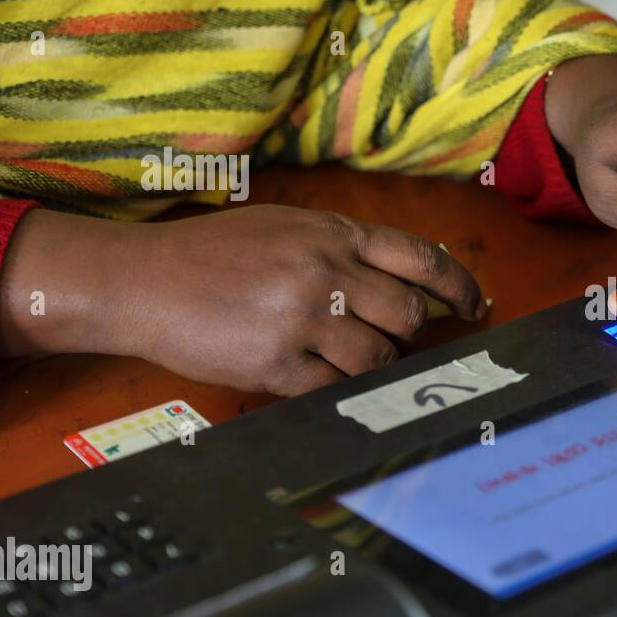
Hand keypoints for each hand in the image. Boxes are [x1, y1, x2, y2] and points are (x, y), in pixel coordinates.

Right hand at [0, 205, 484, 394]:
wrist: (142, 281)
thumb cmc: (214, 254)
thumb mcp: (286, 227)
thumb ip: (346, 249)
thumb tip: (409, 281)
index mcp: (333, 233)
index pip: (423, 257)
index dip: (459, 286)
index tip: (474, 307)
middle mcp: (324, 271)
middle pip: (407, 315)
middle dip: (407, 335)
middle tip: (389, 340)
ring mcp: (300, 318)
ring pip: (377, 359)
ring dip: (373, 367)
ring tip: (344, 358)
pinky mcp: (275, 363)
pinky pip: (332, 389)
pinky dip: (333, 388)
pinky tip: (314, 376)